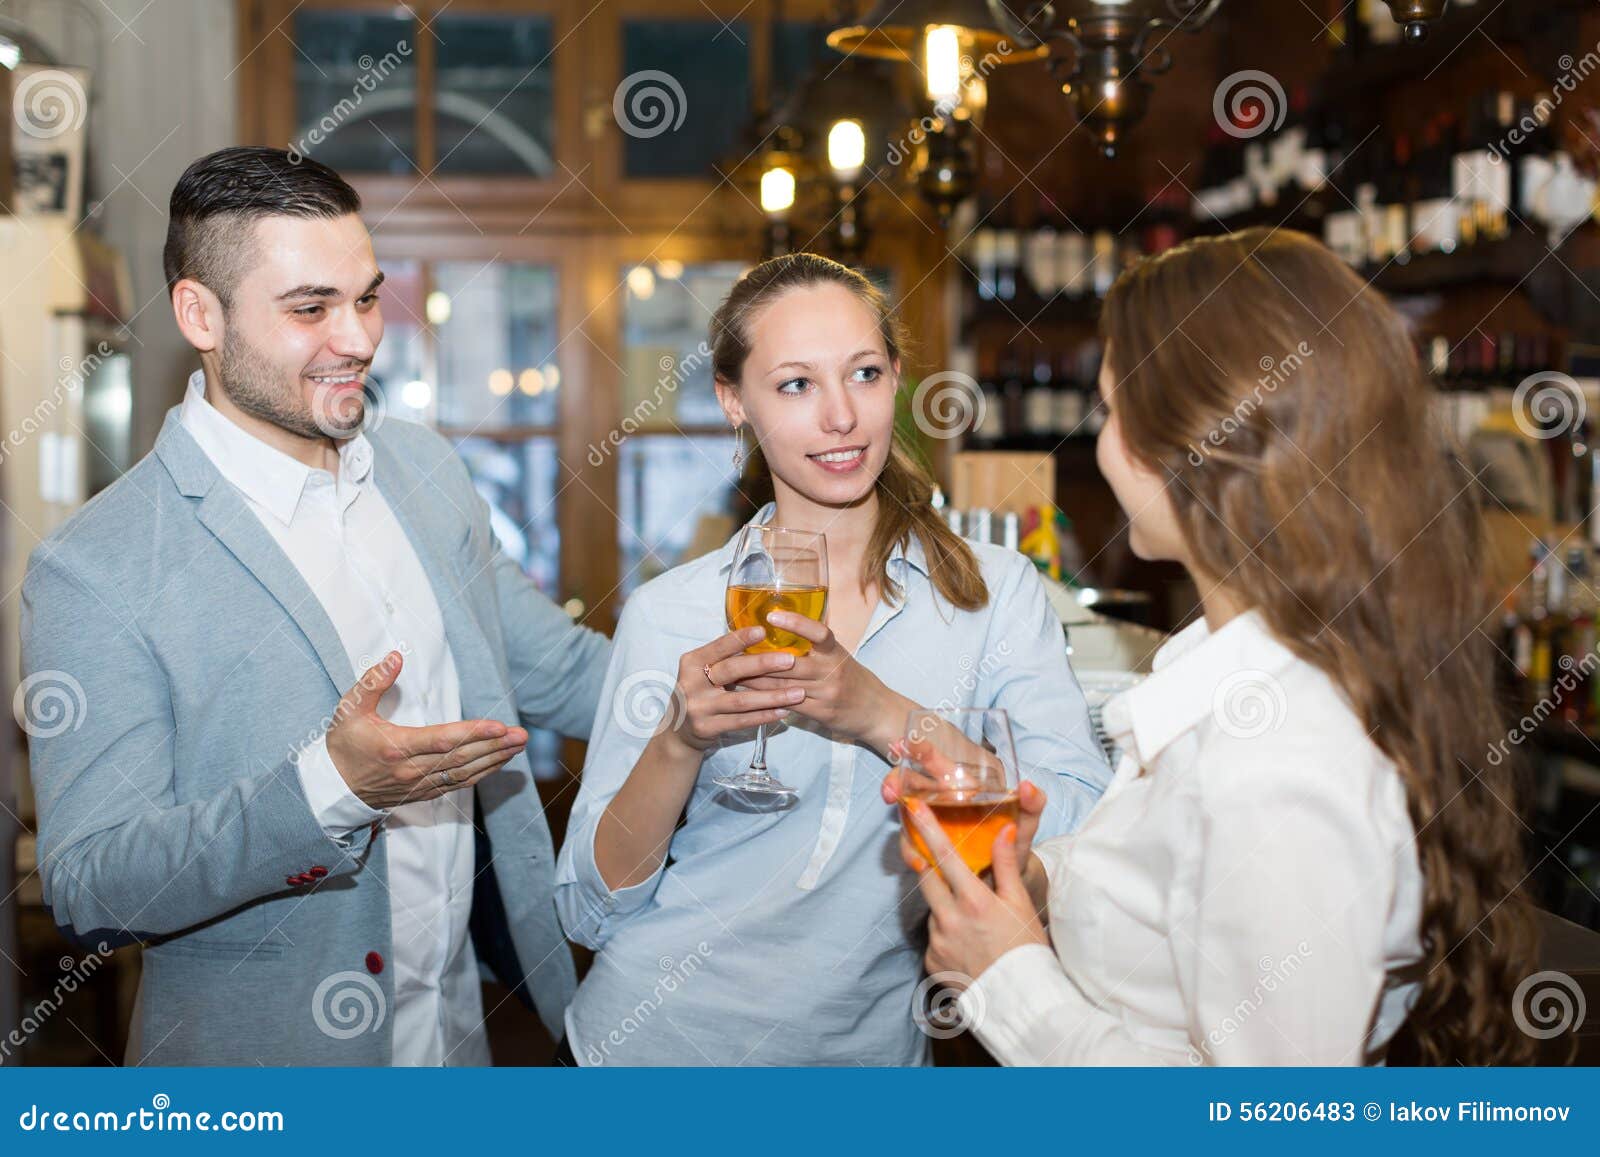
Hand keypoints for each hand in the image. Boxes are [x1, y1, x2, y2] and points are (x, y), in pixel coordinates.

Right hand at [326, 651, 528, 809]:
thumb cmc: (343, 745)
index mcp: (395, 747)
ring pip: (462, 774)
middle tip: (521, 735)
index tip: (499, 726)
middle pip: (460, 759)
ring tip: (518, 746)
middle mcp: (410, 770)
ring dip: (493, 760)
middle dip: (494, 746)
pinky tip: (498, 762)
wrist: (331, 789)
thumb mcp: (349, 709)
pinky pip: (457, 785)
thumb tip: (396, 656)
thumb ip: (373, 682)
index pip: (441, 741)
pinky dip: (480, 774)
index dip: (472, 734)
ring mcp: (418, 785)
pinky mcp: (422, 794)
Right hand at [663, 627, 805, 753]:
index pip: (718, 647)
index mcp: (691, 662)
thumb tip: (763, 638)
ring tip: (798, 692)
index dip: (740, 639)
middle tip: (790, 660)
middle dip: (763, 664)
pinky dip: (765, 715)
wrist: (679, 732)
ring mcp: (699, 708)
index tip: (763, 630)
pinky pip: (742, 721)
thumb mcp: (702, 671)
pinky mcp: (708, 728)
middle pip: (731, 671)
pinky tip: (784, 711)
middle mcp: (691, 684)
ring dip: (773, 696)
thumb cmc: (700, 692)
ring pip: (742, 700)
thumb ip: (724, 658)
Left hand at [739, 611, 911, 754]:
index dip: (796, 623)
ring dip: (755, 680)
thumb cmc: (854, 680)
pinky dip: (767, 699)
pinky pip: (788, 704)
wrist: (877, 712)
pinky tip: (750, 696)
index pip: (819, 633)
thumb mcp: (840, 658)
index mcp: (836, 652)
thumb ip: (816, 648)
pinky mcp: (820, 713)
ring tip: (732, 673)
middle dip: (759, 659)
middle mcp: (832, 671)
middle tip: (733, 651)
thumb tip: (781, 634)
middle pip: (790, 663)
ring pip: (783, 685)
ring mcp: (826, 693)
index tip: (773, 615)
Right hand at [882, 738, 1049, 870]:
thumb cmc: (1012, 839)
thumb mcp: (1024, 822)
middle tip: (889, 791)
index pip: (935, 762)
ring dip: (903, 826)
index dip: (919, 752)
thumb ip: (1032, 804)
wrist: (1007, 876)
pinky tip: (919, 862)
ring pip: (906, 816)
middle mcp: (939, 799)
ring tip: (910, 835)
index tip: (904, 743)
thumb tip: (1027, 786)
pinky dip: (911, 852)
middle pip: (910, 783)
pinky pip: (911, 845)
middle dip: (895, 782)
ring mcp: (930, 823)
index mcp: (961, 785)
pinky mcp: (925, 847)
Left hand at [899, 795, 1048, 988]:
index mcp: (974, 900)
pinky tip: (967, 945)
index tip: (914, 808)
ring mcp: (937, 942)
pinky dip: (945, 935)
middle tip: (926, 855)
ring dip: (944, 906)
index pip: (945, 856)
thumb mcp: (1021, 904)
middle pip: (925, 878)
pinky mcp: (931, 963)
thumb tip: (1004, 828)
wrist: (1021, 1002)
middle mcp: (950, 919)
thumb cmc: (1027, 950)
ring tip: (972, 922)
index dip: (928, 829)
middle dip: (923, 862)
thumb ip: (1007, 865)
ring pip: (932, 910)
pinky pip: (933, 939)